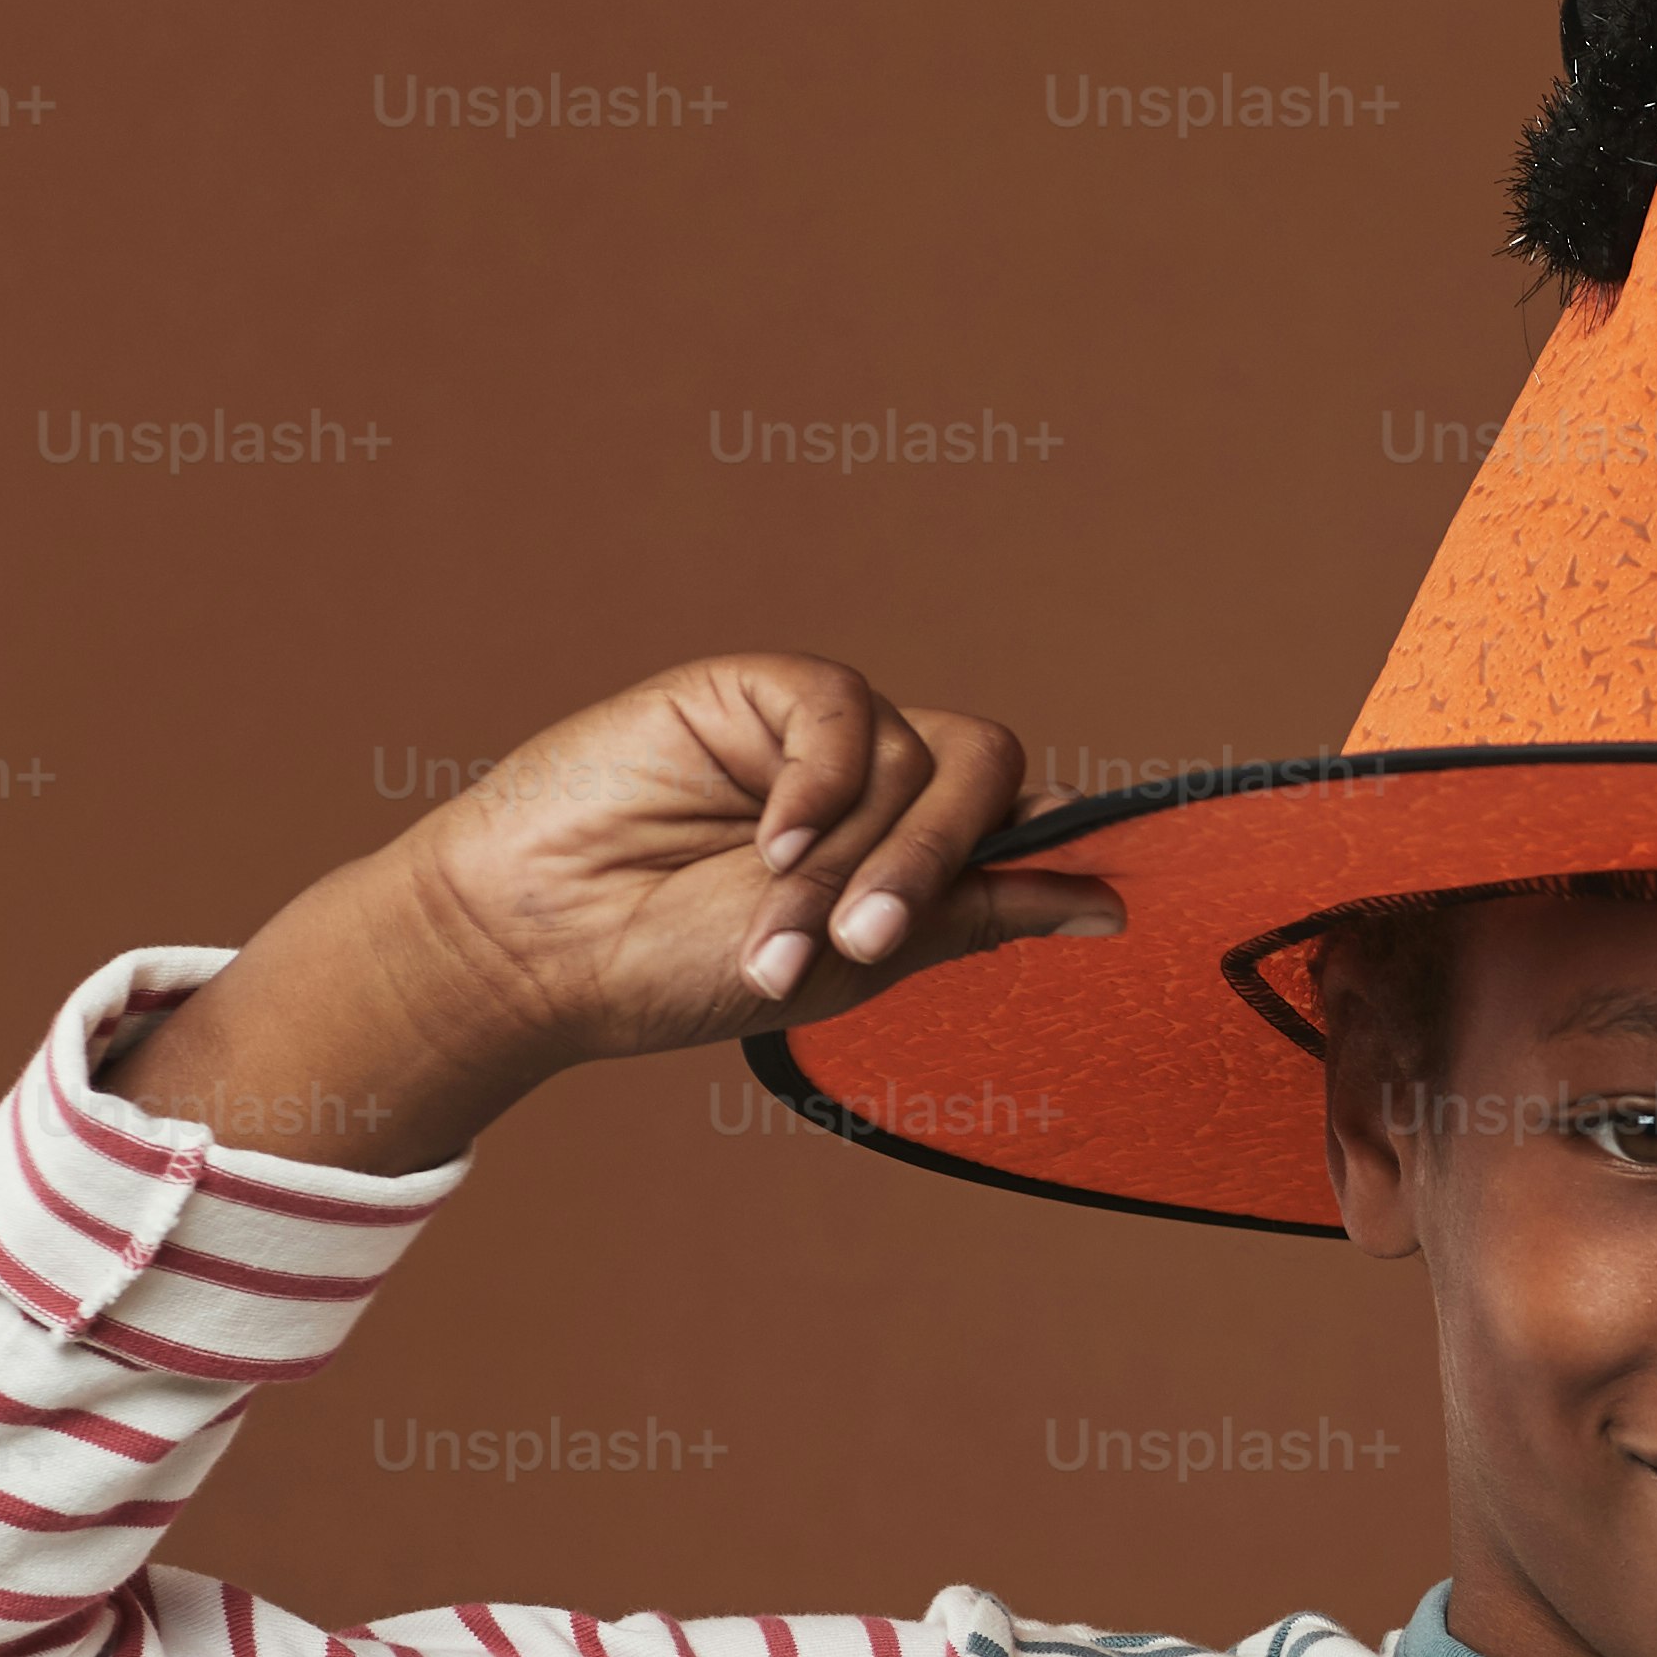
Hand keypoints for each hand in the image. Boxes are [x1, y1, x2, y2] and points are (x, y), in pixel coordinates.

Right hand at [395, 652, 1121, 1066]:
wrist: (544, 945)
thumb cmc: (681, 966)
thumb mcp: (859, 957)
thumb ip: (978, 913)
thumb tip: (1112, 902)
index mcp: (907, 849)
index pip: (1016, 817)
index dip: (1047, 847)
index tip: (1105, 903)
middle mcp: (876, 782)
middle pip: (986, 774)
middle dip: (936, 861)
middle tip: (859, 934)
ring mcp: (818, 734)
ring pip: (916, 758)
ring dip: (852, 856)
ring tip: (770, 924)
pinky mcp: (756, 689)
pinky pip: (845, 708)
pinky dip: (824, 784)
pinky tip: (769, 841)